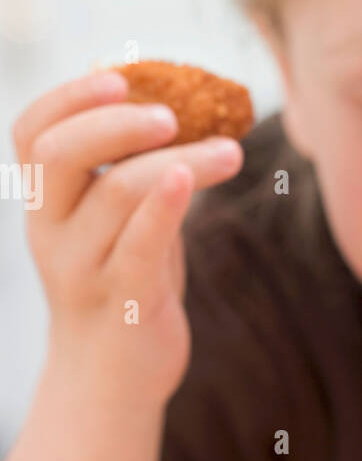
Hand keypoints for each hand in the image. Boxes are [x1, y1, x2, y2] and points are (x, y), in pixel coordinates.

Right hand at [13, 69, 243, 404]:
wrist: (110, 384)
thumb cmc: (122, 287)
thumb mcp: (116, 224)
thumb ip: (130, 172)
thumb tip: (183, 103)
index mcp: (45, 204)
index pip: (31, 132)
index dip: (69, 96)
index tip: (120, 77)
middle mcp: (52, 232)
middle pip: (61, 154)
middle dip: (117, 122)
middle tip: (173, 113)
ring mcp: (82, 269)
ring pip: (116, 193)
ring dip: (180, 160)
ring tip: (231, 151)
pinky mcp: (122, 302)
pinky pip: (138, 246)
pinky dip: (166, 205)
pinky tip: (193, 174)